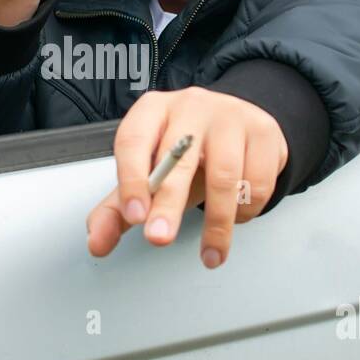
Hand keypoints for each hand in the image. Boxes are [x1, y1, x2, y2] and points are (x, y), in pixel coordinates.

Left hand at [86, 87, 288, 267]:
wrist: (236, 124)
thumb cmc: (185, 152)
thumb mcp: (149, 174)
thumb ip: (118, 209)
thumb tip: (96, 243)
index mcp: (152, 110)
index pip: (134, 141)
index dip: (130, 179)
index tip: (133, 216)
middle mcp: (190, 106)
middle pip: (179, 158)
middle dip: (167, 205)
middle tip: (159, 239)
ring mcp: (231, 116)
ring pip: (224, 175)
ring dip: (217, 223)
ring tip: (210, 253)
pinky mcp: (264, 132)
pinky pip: (257, 182)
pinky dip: (246, 211)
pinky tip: (236, 215)